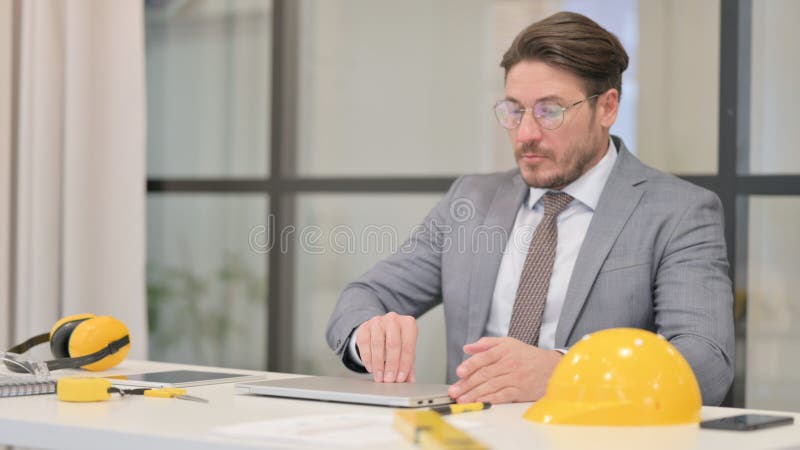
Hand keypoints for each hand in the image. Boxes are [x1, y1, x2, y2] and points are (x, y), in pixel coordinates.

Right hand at [355, 312, 417, 382]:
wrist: (382, 328)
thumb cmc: (398, 339)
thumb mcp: (406, 349)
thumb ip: (409, 364)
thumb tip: (410, 380)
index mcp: (408, 324)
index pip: (408, 346)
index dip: (404, 364)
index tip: (400, 378)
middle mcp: (393, 319)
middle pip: (393, 344)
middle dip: (391, 365)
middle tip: (389, 380)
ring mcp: (378, 321)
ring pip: (377, 344)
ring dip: (378, 364)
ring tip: (379, 377)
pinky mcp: (364, 327)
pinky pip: (365, 344)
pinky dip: (367, 359)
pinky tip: (371, 368)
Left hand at [447, 337, 561, 403]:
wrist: (553, 368)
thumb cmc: (528, 356)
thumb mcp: (508, 343)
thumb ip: (486, 344)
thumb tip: (467, 348)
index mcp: (504, 350)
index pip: (483, 357)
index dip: (470, 365)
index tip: (459, 372)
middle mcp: (509, 364)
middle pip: (484, 374)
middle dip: (467, 384)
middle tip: (454, 391)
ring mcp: (515, 378)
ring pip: (491, 386)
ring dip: (474, 394)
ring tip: (462, 399)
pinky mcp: (521, 391)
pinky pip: (503, 396)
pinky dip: (490, 399)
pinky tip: (480, 402)